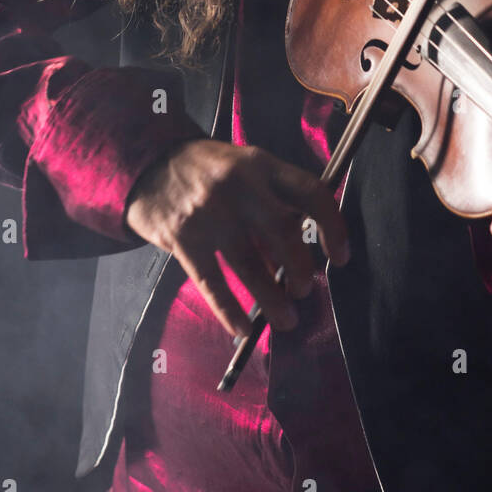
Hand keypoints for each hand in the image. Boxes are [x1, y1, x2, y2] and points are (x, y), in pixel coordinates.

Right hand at [125, 139, 348, 337]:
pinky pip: (211, 281)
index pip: (310, 192)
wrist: (149, 162)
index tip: (342, 256)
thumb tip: (300, 251)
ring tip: (286, 320)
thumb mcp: (246, 166)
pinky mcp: (182, 237)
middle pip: (282, 231)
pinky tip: (242, 329)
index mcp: (261, 164)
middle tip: (305, 290)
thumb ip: (273, 198)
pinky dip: (229, 309)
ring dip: (272, 299)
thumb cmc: (210, 169)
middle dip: (300, 268)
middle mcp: (238, 186)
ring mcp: (208, 213)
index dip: (333, 227)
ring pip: (249, 264)